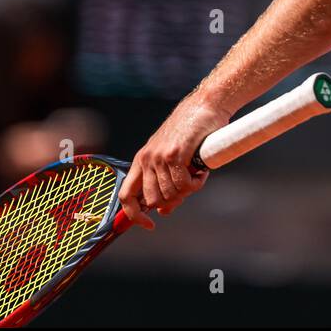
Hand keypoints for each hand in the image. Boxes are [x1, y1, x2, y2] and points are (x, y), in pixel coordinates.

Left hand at [117, 95, 230, 229]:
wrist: (205, 105)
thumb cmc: (191, 133)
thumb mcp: (172, 159)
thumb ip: (165, 184)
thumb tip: (163, 212)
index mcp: (141, 160)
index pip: (126, 196)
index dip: (134, 215)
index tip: (149, 225)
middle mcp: (146, 158)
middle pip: (153, 199)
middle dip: (173, 200)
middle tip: (189, 187)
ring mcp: (159, 156)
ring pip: (170, 194)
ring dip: (188, 190)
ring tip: (197, 174)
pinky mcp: (175, 153)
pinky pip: (184, 184)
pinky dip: (196, 184)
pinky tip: (202, 172)